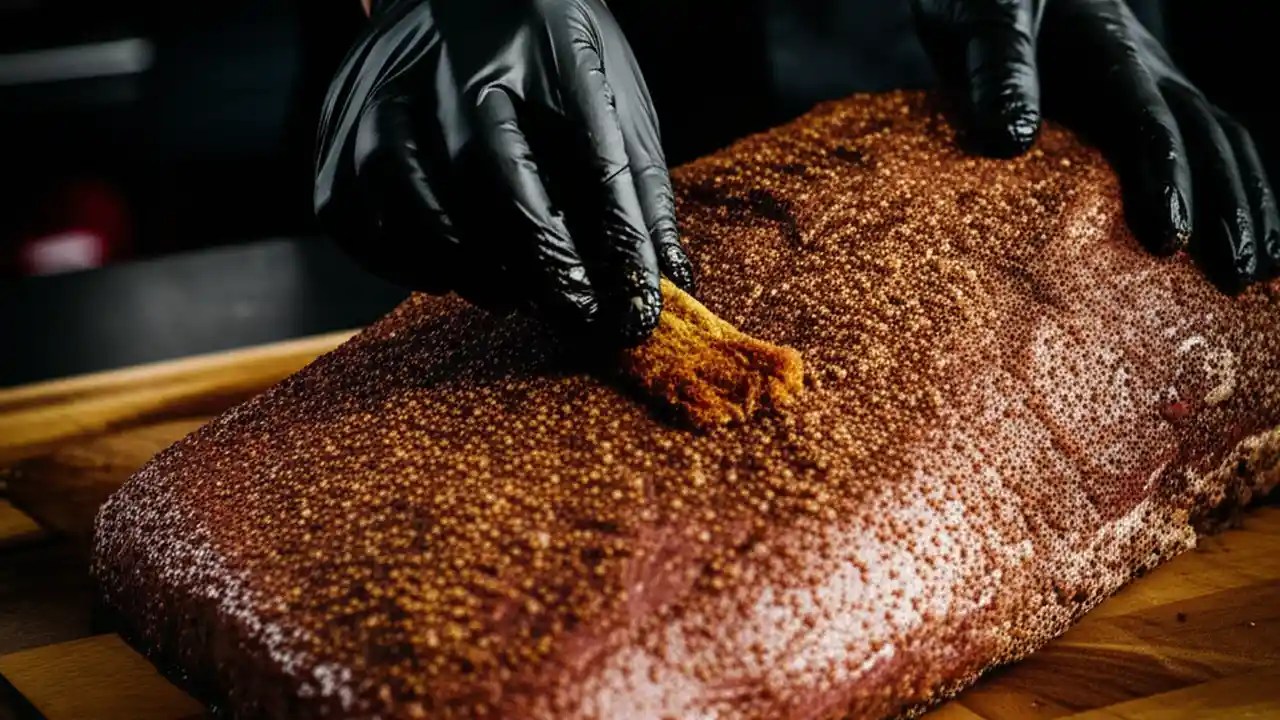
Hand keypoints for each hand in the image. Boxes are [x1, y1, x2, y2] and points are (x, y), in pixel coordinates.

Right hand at [315, 0, 694, 345]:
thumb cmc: (547, 57)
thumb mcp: (610, 91)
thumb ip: (639, 186)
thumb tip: (667, 283)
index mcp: (546, 45)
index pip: (591, 152)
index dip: (614, 242)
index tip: (632, 308)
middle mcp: (456, 64)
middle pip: (493, 180)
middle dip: (541, 265)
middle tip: (574, 313)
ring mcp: (384, 95)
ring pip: (419, 208)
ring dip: (473, 272)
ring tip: (514, 294)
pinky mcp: (338, 129)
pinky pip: (357, 220)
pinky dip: (405, 263)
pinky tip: (447, 268)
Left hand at [912, 0, 1279, 290]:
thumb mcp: (979, 16)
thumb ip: (996, 67)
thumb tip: (1011, 138)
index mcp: (1104, 47)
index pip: (1145, 118)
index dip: (1163, 178)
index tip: (1171, 238)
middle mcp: (1144, 64)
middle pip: (1202, 135)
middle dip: (1227, 205)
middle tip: (1236, 276)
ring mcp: (1153, 80)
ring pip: (1219, 139)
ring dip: (1244, 202)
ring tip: (1255, 271)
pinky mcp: (1145, 97)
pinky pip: (1202, 141)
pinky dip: (1232, 187)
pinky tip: (1241, 236)